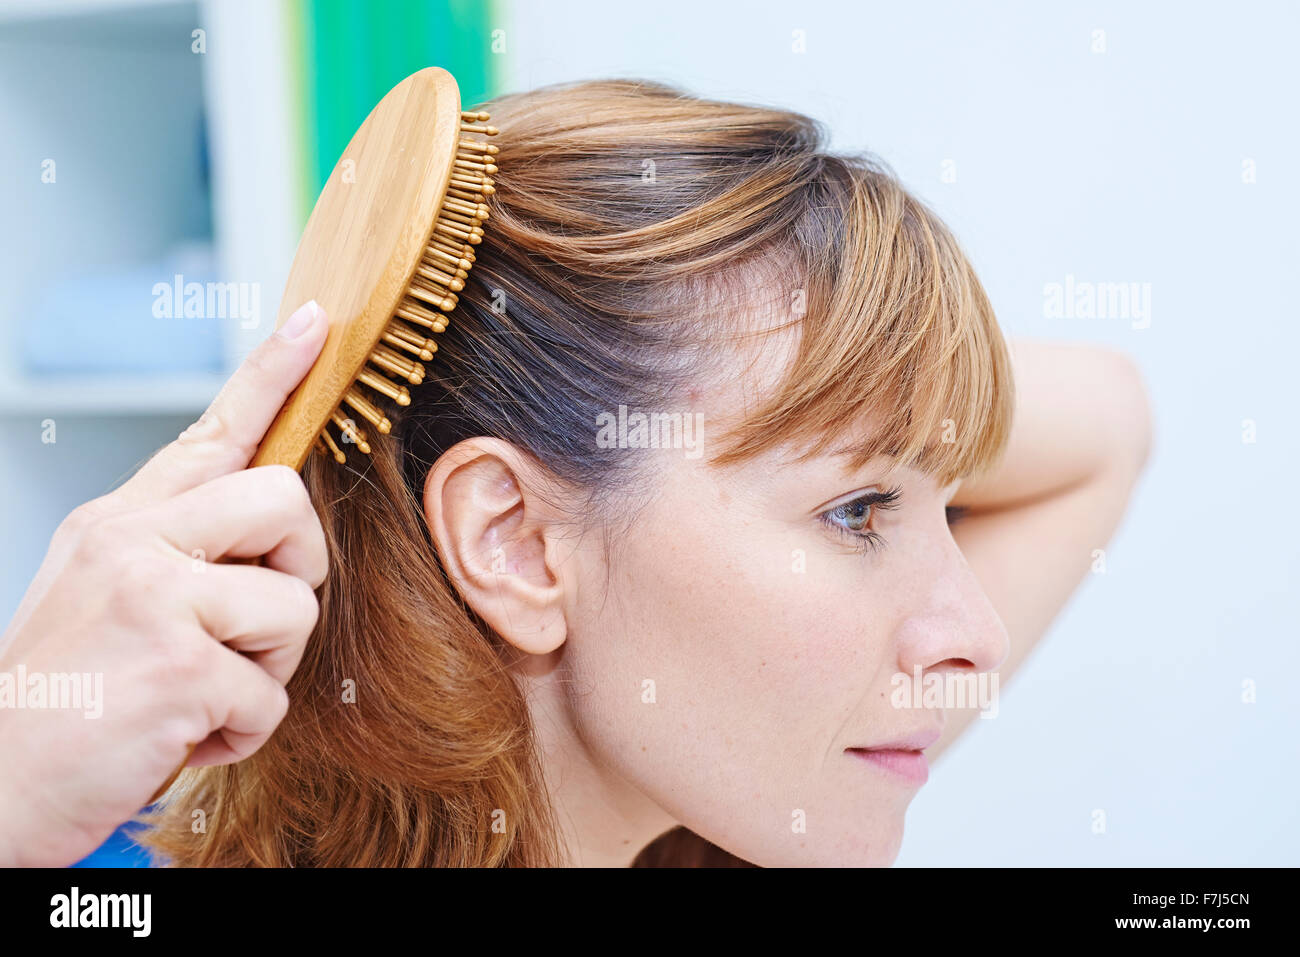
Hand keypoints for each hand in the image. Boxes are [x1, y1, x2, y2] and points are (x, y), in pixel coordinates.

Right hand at [0, 300, 329, 866]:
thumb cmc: (67, 692)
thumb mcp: (105, 592)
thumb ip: (179, 547)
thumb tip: (269, 528)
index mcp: (121, 520)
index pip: (214, 430)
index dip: (272, 372)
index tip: (316, 321)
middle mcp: (134, 542)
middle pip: (287, 502)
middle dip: (299, 568)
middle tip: (253, 622)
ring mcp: (155, 599)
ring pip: (294, 606)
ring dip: (266, 669)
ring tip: (204, 692)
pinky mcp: (179, 669)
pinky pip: (271, 695)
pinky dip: (242, 731)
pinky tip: (186, 736)